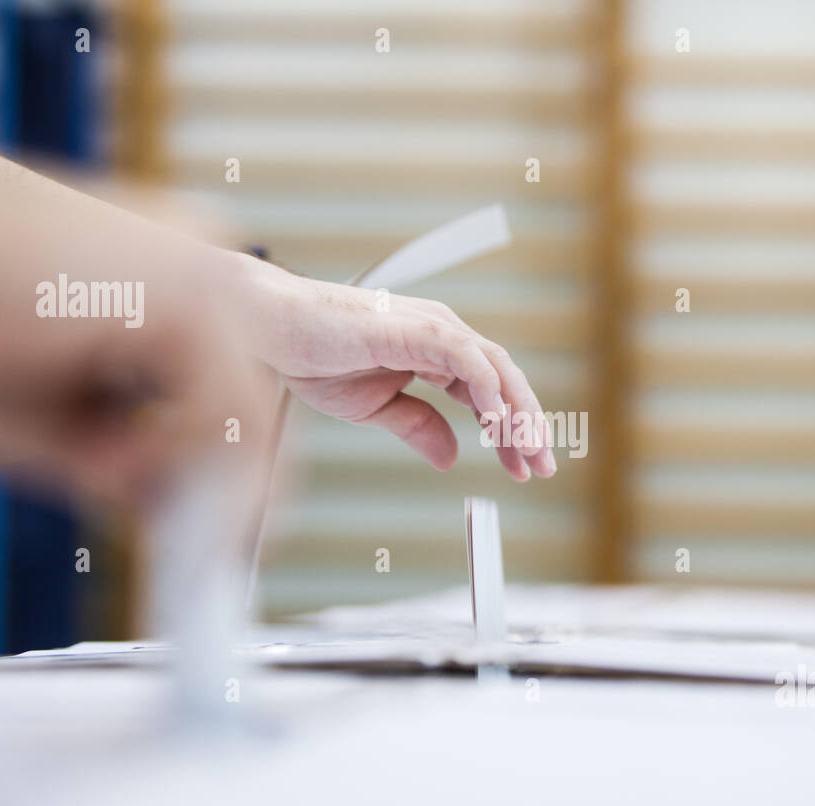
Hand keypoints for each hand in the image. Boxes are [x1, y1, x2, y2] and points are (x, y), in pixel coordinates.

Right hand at [234, 254, 556, 481]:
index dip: (510, 432)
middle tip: (542, 467)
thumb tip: (451, 458)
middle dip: (528, 425)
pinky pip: (464, 357)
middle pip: (503, 379)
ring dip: (517, 411)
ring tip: (527, 450)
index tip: (522, 468)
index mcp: (436, 352)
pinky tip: (495, 422)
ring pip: (494, 367)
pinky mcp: (413, 327)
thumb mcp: (375, 407)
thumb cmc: (315, 355)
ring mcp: (431, 327)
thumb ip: (417, 427)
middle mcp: (442, 334)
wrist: (272, 329)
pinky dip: (486, 387)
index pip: (490, 393)